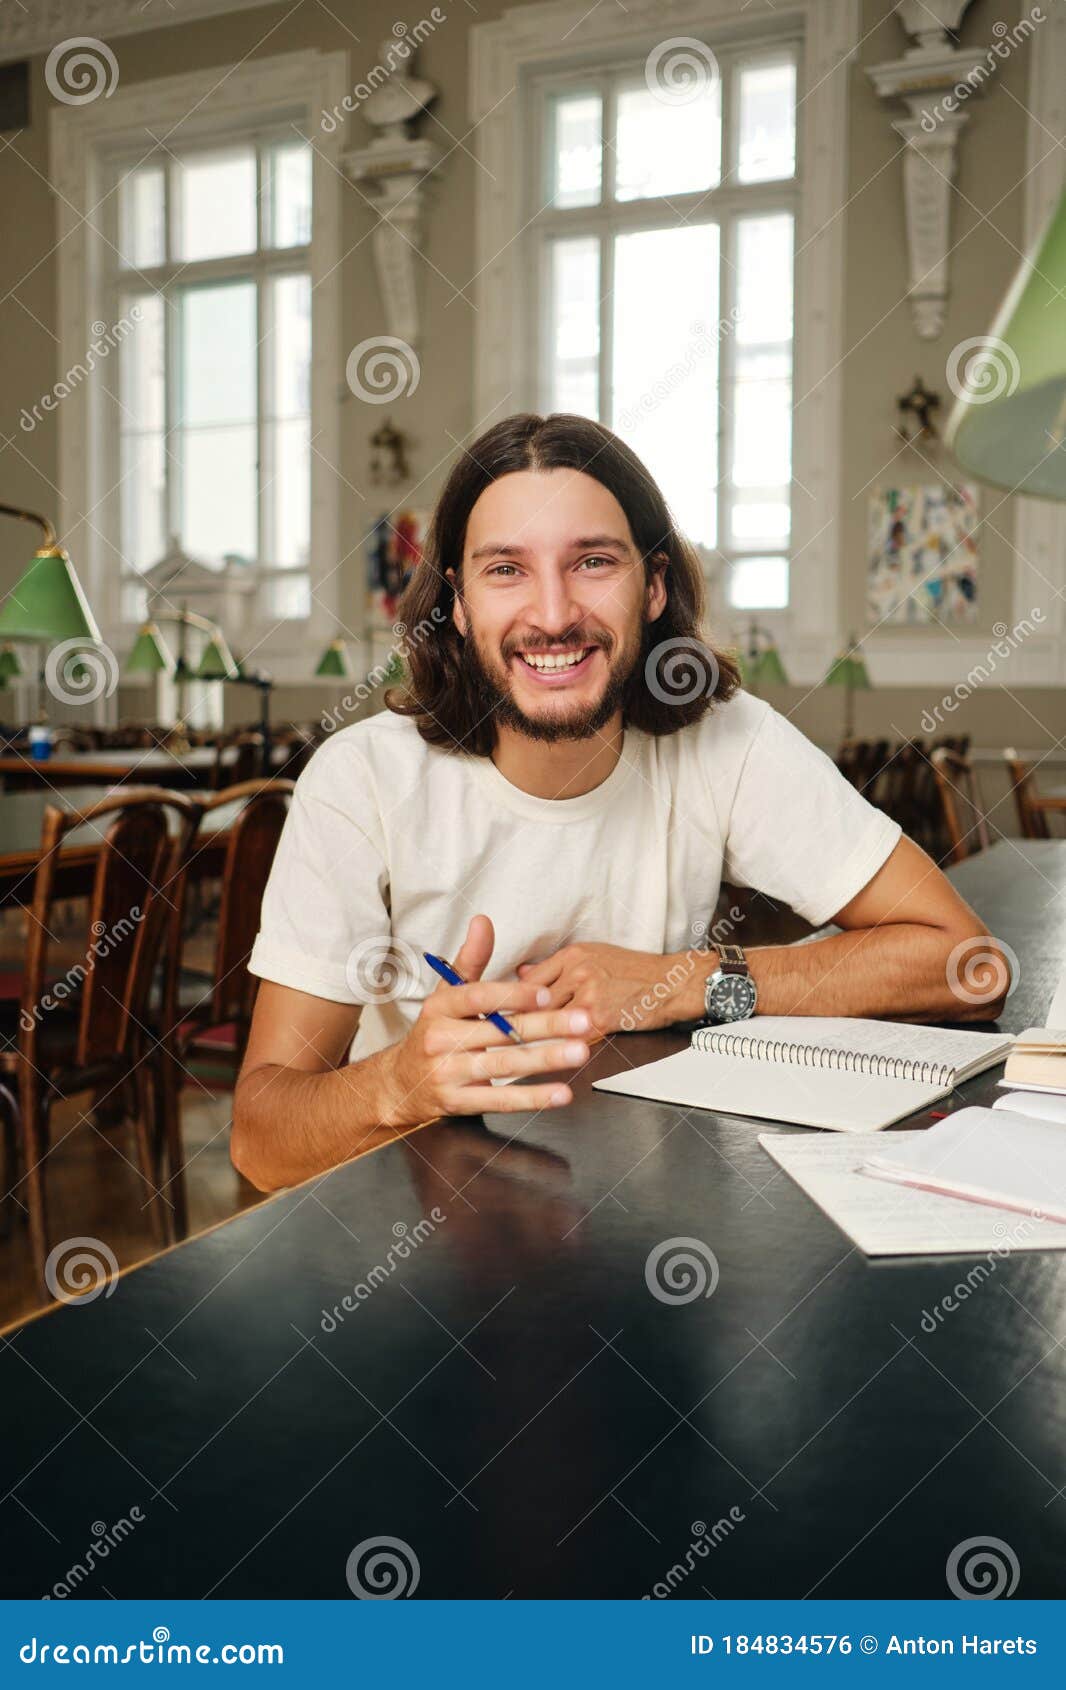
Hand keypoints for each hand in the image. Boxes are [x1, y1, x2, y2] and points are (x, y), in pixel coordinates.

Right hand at [380, 915, 591, 1127]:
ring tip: (579, 1052)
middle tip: (581, 1021)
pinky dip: (533, 1098)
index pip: (477, 997)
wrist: (401, 1084)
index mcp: (439, 1007)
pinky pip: (500, 1101)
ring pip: (503, 1065)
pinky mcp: (457, 1102)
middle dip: (545, 1026)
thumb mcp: (446, 995)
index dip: (511, 996)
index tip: (544, 993)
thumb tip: (483, 921)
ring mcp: (448, 1073)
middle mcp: (440, 1039)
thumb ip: (470, 960)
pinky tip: (560, 1093)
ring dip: (546, 1060)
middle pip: (499, 1031)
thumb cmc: (435, 1033)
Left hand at [516, 942, 709, 1037]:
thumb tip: (523, 975)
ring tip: (514, 1055)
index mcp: (572, 955)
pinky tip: (548, 1062)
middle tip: (497, 1040)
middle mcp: (577, 971)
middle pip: (534, 1001)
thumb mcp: (595, 955)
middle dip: (517, 1022)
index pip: (530, 979)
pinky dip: (560, 1051)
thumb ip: (559, 967)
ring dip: (534, 1040)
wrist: (671, 983)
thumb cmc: (636, 971)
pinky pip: (572, 1038)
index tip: (498, 1014)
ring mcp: (589, 995)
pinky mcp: (601, 1018)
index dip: (512, 1000)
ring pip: (550, 1022)